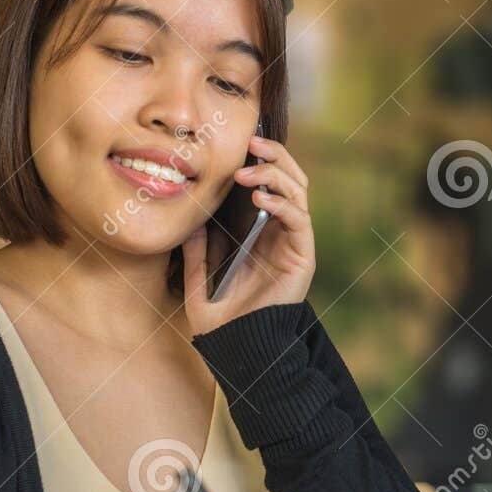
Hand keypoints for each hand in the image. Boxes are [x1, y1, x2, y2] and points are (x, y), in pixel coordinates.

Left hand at [181, 133, 314, 336]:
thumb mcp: (200, 282)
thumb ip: (197, 254)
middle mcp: (282, 233)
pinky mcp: (303, 257)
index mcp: (262, 233)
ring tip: (247, 173)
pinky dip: (282, 204)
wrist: (240, 348)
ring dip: (275, 175)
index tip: (240, 144)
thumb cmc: (224, 320)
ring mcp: (295, 244)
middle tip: (251, 143)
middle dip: (274, 156)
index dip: (261, 160)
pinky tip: (260, 199)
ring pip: (298, 193)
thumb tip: (188, 224)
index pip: (271, 184)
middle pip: (291, 179)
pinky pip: (300, 220)